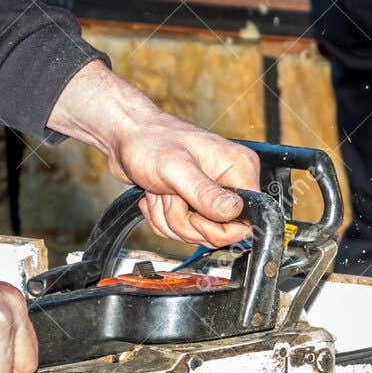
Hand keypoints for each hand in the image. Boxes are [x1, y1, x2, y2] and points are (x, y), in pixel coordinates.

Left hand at [48, 61, 259, 248]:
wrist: (126, 137)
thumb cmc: (150, 141)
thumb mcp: (176, 168)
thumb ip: (205, 192)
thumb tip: (232, 212)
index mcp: (239, 169)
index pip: (245, 221)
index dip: (216, 226)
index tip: (192, 211)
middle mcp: (230, 183)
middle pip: (219, 233)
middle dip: (185, 222)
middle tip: (170, 196)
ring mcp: (212, 194)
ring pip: (198, 234)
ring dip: (170, 219)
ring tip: (160, 192)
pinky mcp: (196, 204)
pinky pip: (185, 231)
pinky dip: (164, 220)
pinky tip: (157, 198)